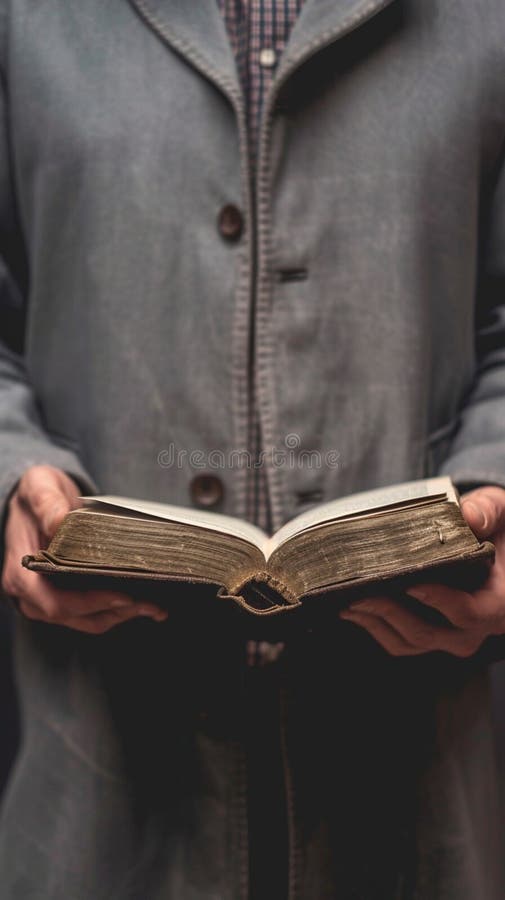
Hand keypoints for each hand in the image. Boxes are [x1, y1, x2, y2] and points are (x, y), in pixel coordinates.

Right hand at [1, 465, 167, 632]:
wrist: (36, 499)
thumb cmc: (36, 494)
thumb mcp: (38, 487)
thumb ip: (47, 504)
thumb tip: (59, 522)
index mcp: (21, 574)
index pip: (56, 603)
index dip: (91, 604)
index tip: (123, 596)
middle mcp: (33, 595)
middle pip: (77, 616)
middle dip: (117, 612)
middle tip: (151, 603)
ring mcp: (49, 599)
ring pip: (88, 620)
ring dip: (122, 615)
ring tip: (154, 606)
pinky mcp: (66, 596)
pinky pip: (91, 612)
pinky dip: (117, 609)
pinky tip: (142, 601)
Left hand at [339, 485, 504, 656]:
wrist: (496, 549)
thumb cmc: (497, 529)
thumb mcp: (501, 510)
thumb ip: (488, 510)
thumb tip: (469, 516)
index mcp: (498, 603)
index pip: (469, 612)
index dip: (438, 601)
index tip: (409, 584)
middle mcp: (476, 629)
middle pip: (430, 633)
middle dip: (390, 613)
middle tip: (360, 593)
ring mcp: (452, 637)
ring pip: (410, 643)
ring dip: (376, 623)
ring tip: (350, 600)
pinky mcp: (432, 638)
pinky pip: (401, 643)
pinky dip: (375, 629)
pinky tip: (354, 609)